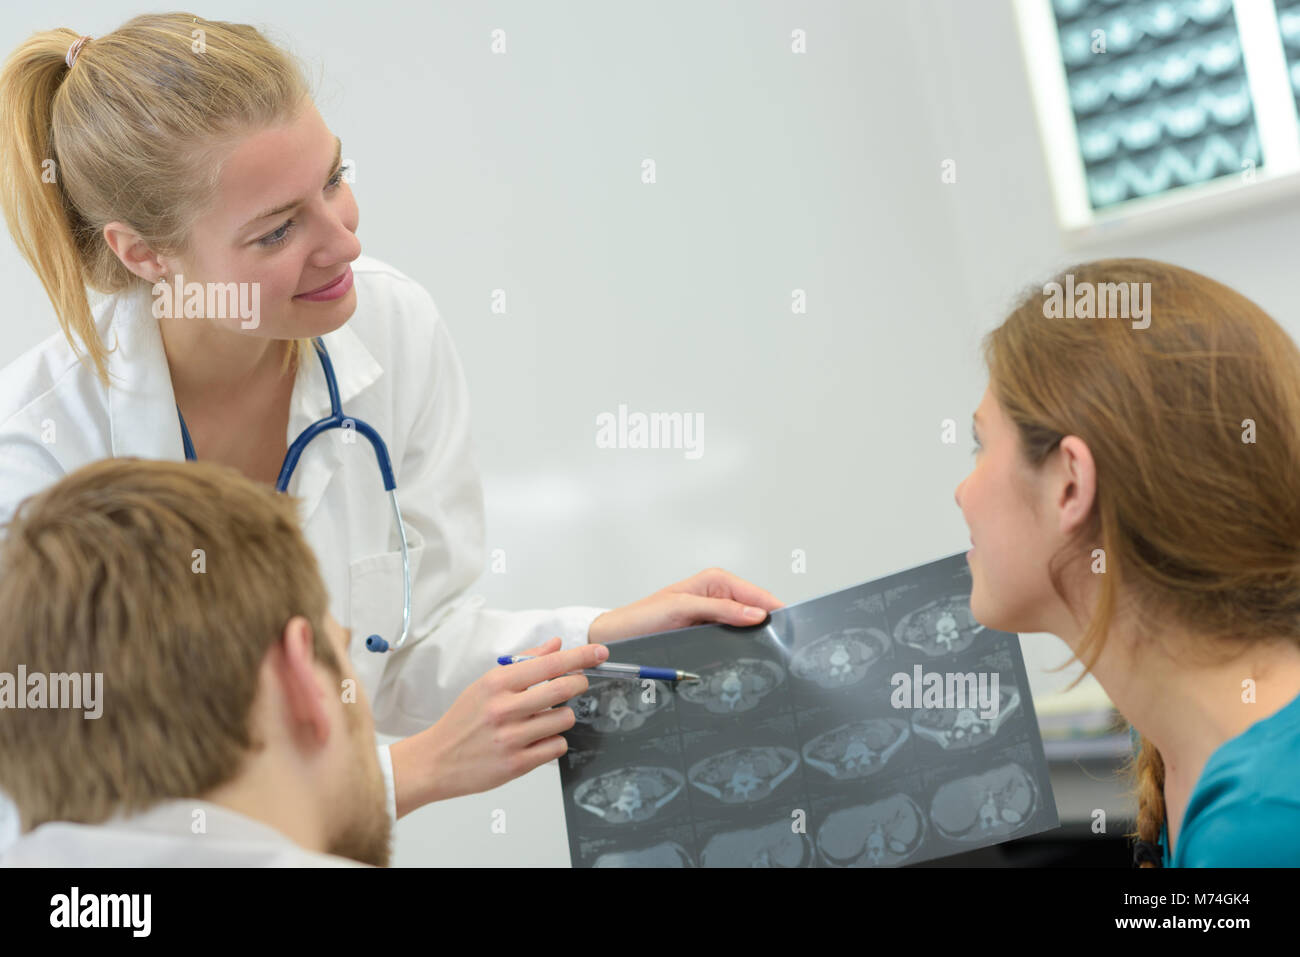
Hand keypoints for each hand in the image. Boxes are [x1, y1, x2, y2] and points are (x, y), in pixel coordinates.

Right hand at [393, 638, 606, 808]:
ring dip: (562, 717)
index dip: (580, 656)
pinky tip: (538, 739)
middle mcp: (505, 708)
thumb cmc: (462, 720)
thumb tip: (555, 645)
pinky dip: (554, 741)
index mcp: (497, 683)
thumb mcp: (486, 684)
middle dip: (578, 683)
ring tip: (544, 718)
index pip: (550, 664)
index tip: (599, 652)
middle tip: (576, 683)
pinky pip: (557, 747)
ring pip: (565, 719)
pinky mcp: (517, 764)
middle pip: (563, 689)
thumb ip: (523, 663)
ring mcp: (512, 738)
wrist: (436, 760)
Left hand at [587, 567, 782, 643]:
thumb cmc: (643, 616)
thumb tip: (756, 613)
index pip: (756, 593)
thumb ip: (720, 608)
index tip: (791, 626)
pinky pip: (733, 640)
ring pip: (747, 627)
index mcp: (715, 581)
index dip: (775, 608)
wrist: (619, 637)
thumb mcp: (682, 607)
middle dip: (768, 625)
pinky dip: (741, 648)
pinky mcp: (709, 634)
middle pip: (756, 610)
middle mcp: (718, 596)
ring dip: (755, 639)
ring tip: (769, 654)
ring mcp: (714, 617)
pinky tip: (746, 658)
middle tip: (783, 646)